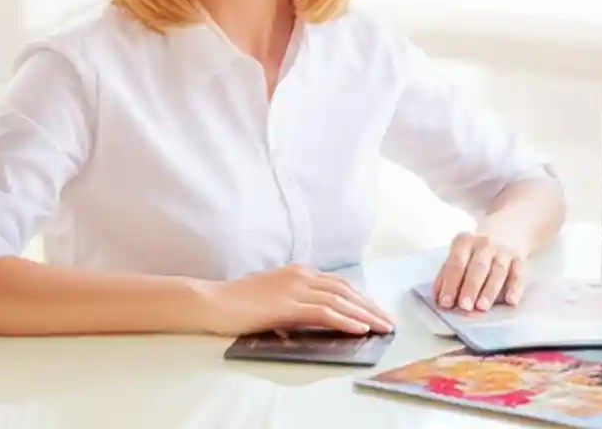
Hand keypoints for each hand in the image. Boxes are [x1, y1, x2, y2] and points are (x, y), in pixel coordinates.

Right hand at [202, 265, 394, 335]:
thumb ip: (298, 304)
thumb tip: (320, 319)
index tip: (378, 311)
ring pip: (340, 300)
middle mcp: (302, 276)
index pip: (340, 284)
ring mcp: (294, 288)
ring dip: (365, 315)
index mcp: (300, 272)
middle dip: (371, 307)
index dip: (362, 298)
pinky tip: (360, 328)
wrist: (212, 302)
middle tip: (388, 322)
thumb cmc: (239, 303)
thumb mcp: (275, 297)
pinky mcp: (287, 305)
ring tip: (382, 327)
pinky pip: (324, 312)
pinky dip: (346, 320)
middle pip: (347, 290)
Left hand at [433, 232, 527, 312]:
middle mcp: (485, 244)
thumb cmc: (474, 252)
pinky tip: (511, 301)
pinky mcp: (519, 260)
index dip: (450, 283)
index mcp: (464, 242)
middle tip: (464, 306)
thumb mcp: (458, 256)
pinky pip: (518, 275)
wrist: (506, 231)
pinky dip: (515, 288)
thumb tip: (438, 300)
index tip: (446, 302)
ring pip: (498, 271)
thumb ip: (446, 276)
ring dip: (490, 290)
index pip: (456, 262)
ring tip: (482, 307)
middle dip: (470, 287)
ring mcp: (503, 251)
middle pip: (478, 266)